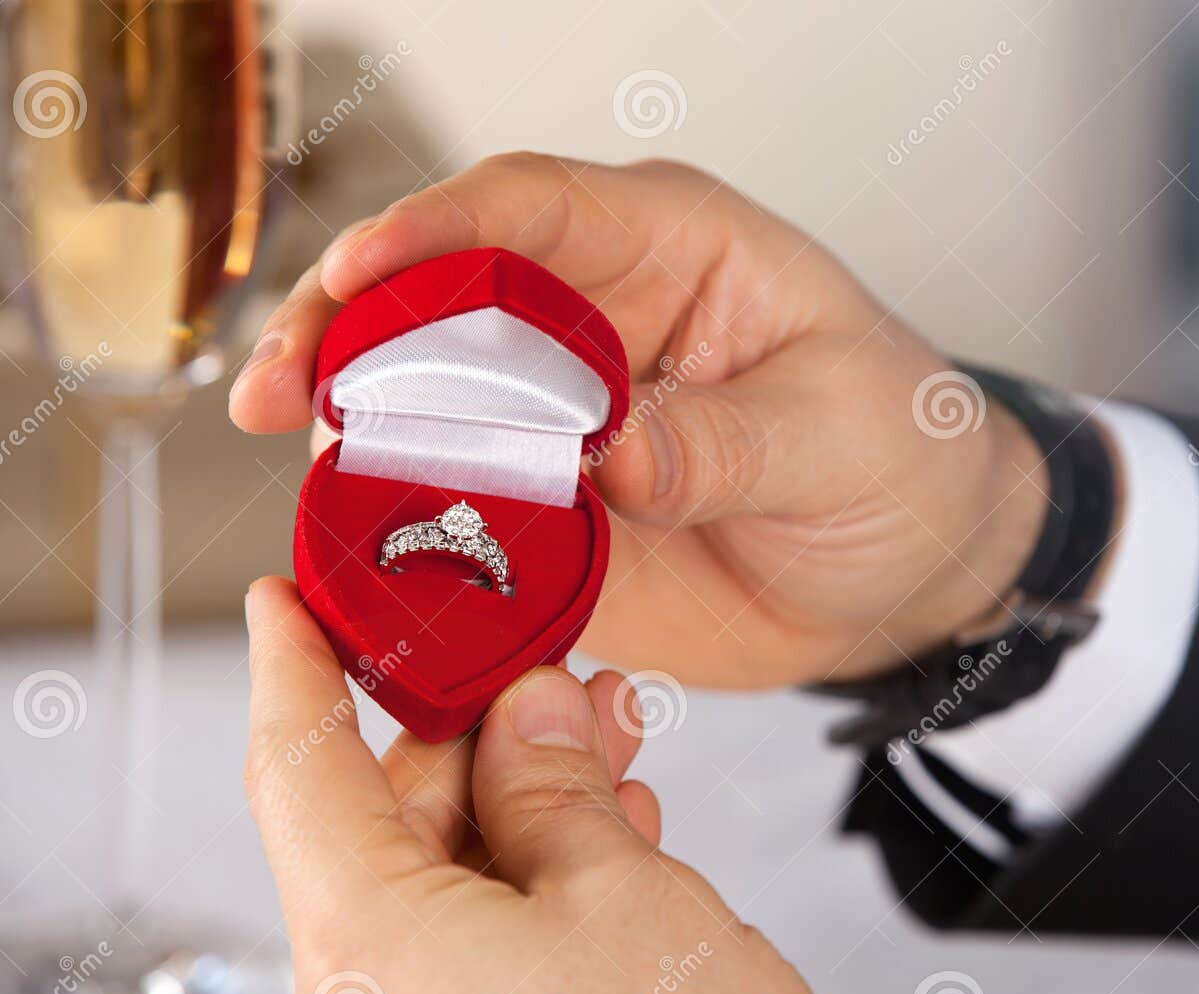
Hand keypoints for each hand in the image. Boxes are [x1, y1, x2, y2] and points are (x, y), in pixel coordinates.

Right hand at [231, 154, 1047, 686]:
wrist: (911, 571)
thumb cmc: (900, 456)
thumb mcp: (840, 434)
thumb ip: (727, 441)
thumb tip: (615, 453)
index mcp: (667, 251)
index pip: (528, 212)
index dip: (434, 229)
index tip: (361, 269)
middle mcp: (593, 327)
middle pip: (438, 303)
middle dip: (346, 333)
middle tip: (282, 390)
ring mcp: (562, 427)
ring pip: (428, 411)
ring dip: (356, 440)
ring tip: (302, 471)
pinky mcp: (554, 518)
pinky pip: (463, 520)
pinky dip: (411, 538)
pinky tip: (362, 558)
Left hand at [244, 576, 840, 993]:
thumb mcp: (629, 899)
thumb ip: (561, 792)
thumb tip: (531, 718)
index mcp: (369, 950)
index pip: (300, 767)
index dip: (298, 667)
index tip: (291, 607)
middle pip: (390, 829)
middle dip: (482, 741)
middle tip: (557, 684)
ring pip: (451, 895)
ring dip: (532, 816)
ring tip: (614, 760)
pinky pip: (480, 963)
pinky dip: (541, 896)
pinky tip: (612, 854)